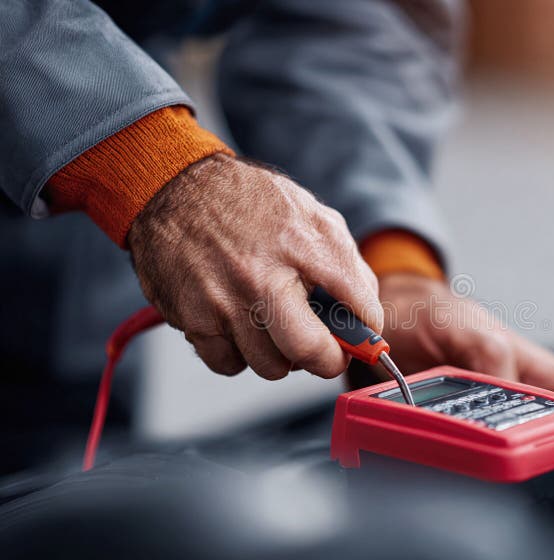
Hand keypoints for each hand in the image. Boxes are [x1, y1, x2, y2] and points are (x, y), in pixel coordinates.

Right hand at [128, 154, 380, 379]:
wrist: (177, 188)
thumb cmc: (250, 205)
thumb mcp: (312, 216)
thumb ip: (345, 264)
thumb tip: (366, 316)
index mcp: (304, 244)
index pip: (357, 307)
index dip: (366, 334)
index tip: (361, 339)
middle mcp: (263, 275)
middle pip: (307, 350)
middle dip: (325, 360)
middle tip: (324, 350)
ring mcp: (225, 300)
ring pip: (270, 366)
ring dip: (279, 355)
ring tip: (273, 325)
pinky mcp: (194, 318)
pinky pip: (229, 364)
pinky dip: (239, 354)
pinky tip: (240, 326)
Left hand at [378, 273, 553, 487]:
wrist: (391, 323)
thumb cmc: (427, 316)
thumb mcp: (453, 325)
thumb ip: (483, 349)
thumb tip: (509, 383)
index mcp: (533, 367)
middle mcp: (527, 394)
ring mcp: (504, 415)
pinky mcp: (476, 432)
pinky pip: (509, 460)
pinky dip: (524, 476)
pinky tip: (520, 493)